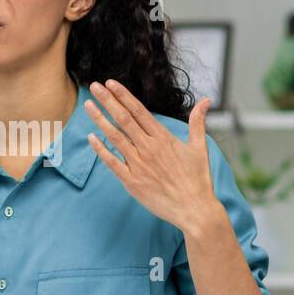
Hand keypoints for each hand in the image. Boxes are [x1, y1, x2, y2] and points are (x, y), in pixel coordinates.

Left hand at [84, 79, 223, 237]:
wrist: (194, 210)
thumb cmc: (198, 180)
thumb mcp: (200, 148)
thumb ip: (198, 122)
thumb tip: (205, 100)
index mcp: (164, 138)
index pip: (139, 110)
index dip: (123, 95)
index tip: (110, 83)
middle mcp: (149, 148)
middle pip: (124, 119)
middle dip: (107, 101)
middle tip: (94, 86)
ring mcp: (139, 165)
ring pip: (115, 137)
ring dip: (100, 120)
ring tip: (88, 106)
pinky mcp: (132, 182)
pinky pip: (112, 163)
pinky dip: (101, 150)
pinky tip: (91, 138)